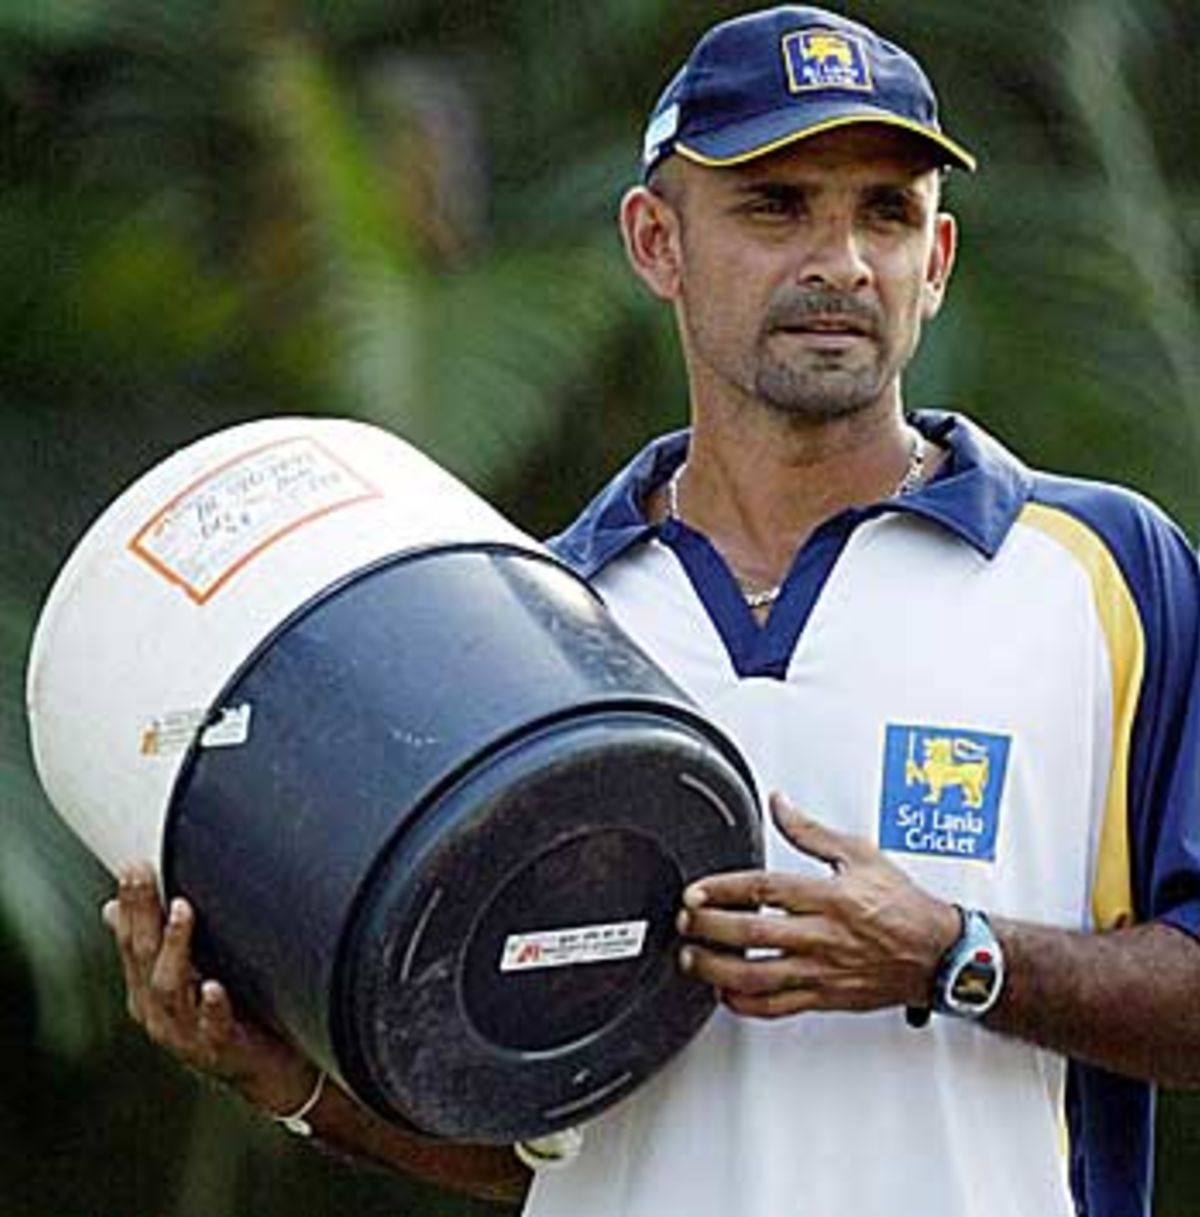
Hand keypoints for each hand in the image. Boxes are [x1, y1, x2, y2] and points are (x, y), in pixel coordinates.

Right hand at [102, 863, 317, 1114]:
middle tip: (142, 874)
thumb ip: (157, 945)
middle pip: (144, 956)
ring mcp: (186, 1033)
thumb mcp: (187, 977)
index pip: (131, 941)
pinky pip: (213, 1026)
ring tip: (184, 911)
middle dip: (143, 912)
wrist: (266, 1072)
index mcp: (148, 991)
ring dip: (176, 947)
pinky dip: (212, 1006)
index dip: (130, 904)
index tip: (131, 866)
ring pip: (170, 987)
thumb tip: (112, 909)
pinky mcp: (220, 1049)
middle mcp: (160, 1011)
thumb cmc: (227, 1016)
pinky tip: (214, 986)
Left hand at [677, 792, 959, 1018]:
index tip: (695, 892)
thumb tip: (779, 804)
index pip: (763, 890)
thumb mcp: (860, 854)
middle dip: (708, 928)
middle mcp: (822, 936)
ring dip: (716, 968)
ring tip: (692, 958)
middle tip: (685, 922)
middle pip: (752, 933)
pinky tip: (725, 991)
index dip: (721, 890)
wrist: (937, 954)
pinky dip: (744, 1003)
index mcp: (829, 897)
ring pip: (757, 976)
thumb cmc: (902, 904)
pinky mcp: (824, 997)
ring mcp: (821, 971)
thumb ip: (811, 831)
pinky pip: (776, 1007)